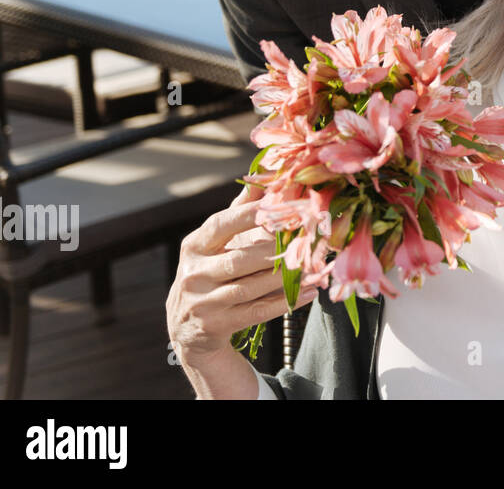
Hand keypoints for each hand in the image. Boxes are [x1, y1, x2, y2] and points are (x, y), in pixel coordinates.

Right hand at [165, 184, 317, 397]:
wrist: (188, 329)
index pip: (220, 225)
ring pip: (252, 287)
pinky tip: (309, 292)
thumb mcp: (216, 244)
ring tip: (314, 268)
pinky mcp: (216, 325)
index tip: (279, 205)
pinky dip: (285, 302)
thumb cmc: (211, 272)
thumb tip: (264, 174)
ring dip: (287, 278)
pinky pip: (257, 312)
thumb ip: (240, 211)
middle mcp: (193, 273)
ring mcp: (203, 302)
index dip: (249, 214)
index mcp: (194, 246)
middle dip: (276, 251)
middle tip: (309, 241)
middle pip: (241, 259)